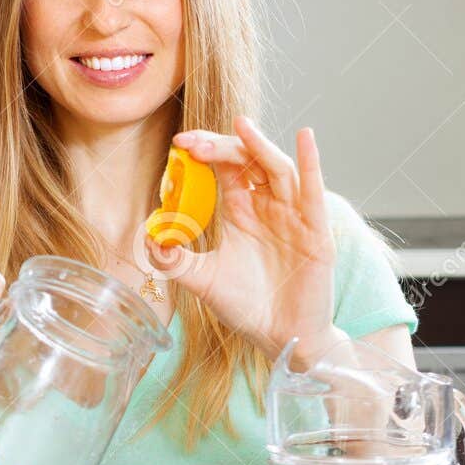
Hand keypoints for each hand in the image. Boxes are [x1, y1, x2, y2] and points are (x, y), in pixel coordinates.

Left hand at [150, 117, 341, 365]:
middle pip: (249, 161)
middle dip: (223, 147)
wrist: (281, 339)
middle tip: (196, 142)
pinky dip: (311, 163)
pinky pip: (313, 192)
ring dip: (260, 146)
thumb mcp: (203, 281)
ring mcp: (294, 216)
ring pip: (278, 170)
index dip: (206, 151)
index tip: (179, 144)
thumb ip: (175, 260)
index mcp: (241, 212)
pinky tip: (306, 138)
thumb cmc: (246, 307)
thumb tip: (149, 237)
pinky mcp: (316, 231)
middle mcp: (268, 207)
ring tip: (241, 126)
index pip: (225, 168)